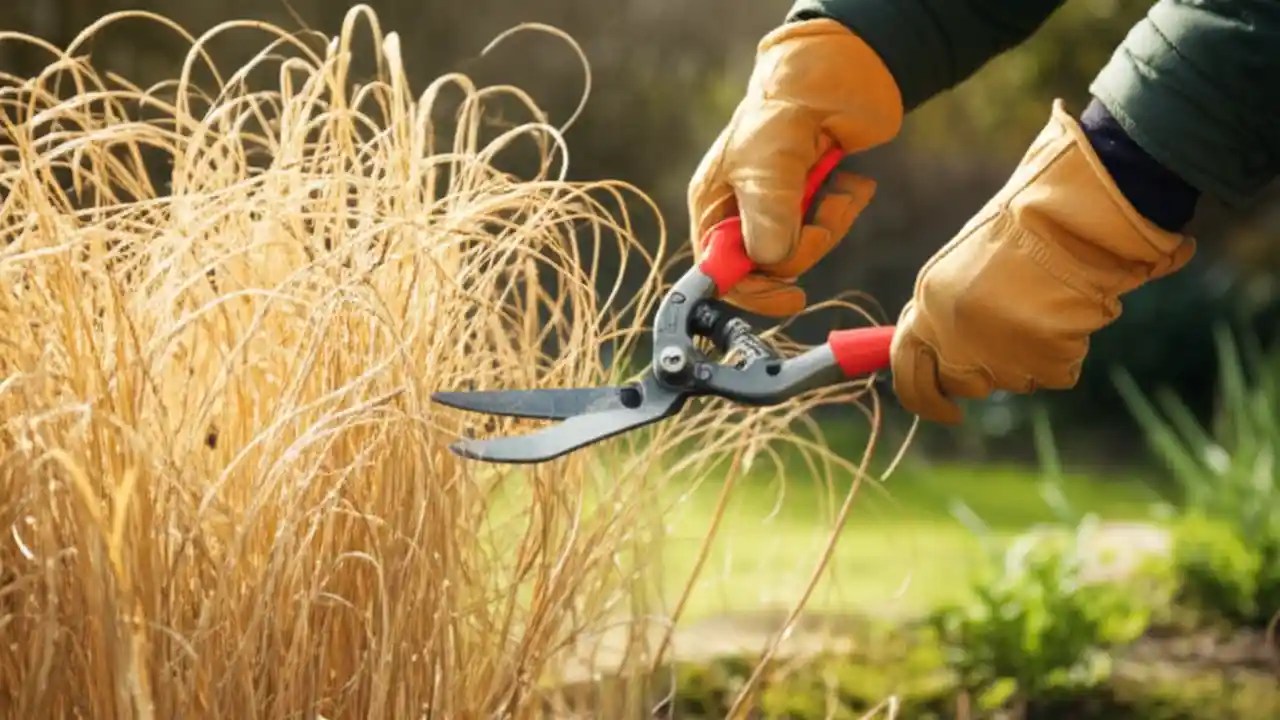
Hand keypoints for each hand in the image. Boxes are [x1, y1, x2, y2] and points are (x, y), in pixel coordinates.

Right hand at [687, 18, 902, 317]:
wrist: (836, 75)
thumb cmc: (783, 111)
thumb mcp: (767, 165)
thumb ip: (766, 219)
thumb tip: (770, 264)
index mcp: (712, 206)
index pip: (720, 273)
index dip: (752, 292)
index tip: (792, 298)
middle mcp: (739, 213)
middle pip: (768, 267)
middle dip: (804, 245)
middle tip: (821, 216)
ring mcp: (776, 209)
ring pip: (803, 251)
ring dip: (829, 224)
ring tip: (838, 190)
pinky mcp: (810, 203)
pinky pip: (827, 231)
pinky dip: (844, 208)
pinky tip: (850, 183)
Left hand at [890, 100, 1196, 423]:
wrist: (1071, 215)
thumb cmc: (1023, 229)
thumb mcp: (964, 268)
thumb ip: (948, 314)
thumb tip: (944, 359)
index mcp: (927, 302)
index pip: (906, 369)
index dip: (923, 396)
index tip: (946, 412)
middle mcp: (951, 333)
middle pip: (962, 383)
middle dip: (988, 374)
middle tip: (1016, 346)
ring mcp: (994, 351)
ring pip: (1014, 379)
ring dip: (1032, 355)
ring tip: (1047, 304)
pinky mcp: (1040, 360)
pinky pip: (1056, 373)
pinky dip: (1067, 352)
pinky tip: (1070, 314)